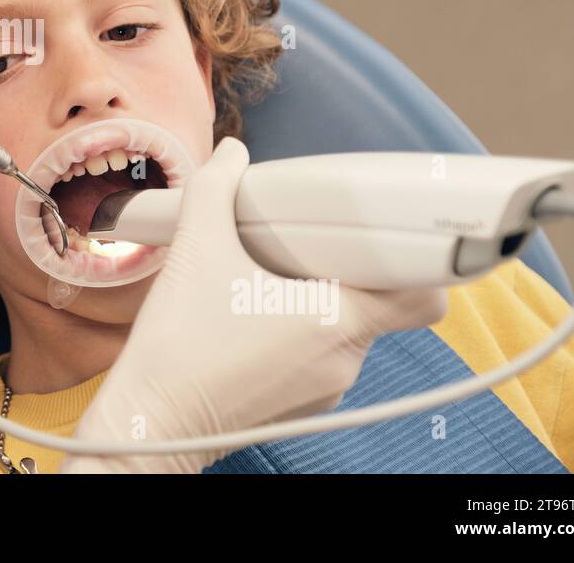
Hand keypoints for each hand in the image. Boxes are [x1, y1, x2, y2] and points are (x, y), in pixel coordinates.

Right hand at [63, 137, 447, 472]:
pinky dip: (301, 331)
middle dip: (349, 269)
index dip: (416, 258)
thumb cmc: (179, 346)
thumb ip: (216, 188)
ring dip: (321, 300)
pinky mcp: (302, 404)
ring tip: (272, 279)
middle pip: (380, 303)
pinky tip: (255, 316)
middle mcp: (344, 359)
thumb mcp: (196, 249)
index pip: (422, 293)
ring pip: (348, 329)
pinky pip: (322, 356)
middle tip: (307, 243)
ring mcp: (326, 387)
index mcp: (337, 321)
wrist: (151, 422)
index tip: (386, 233)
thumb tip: (233, 152)